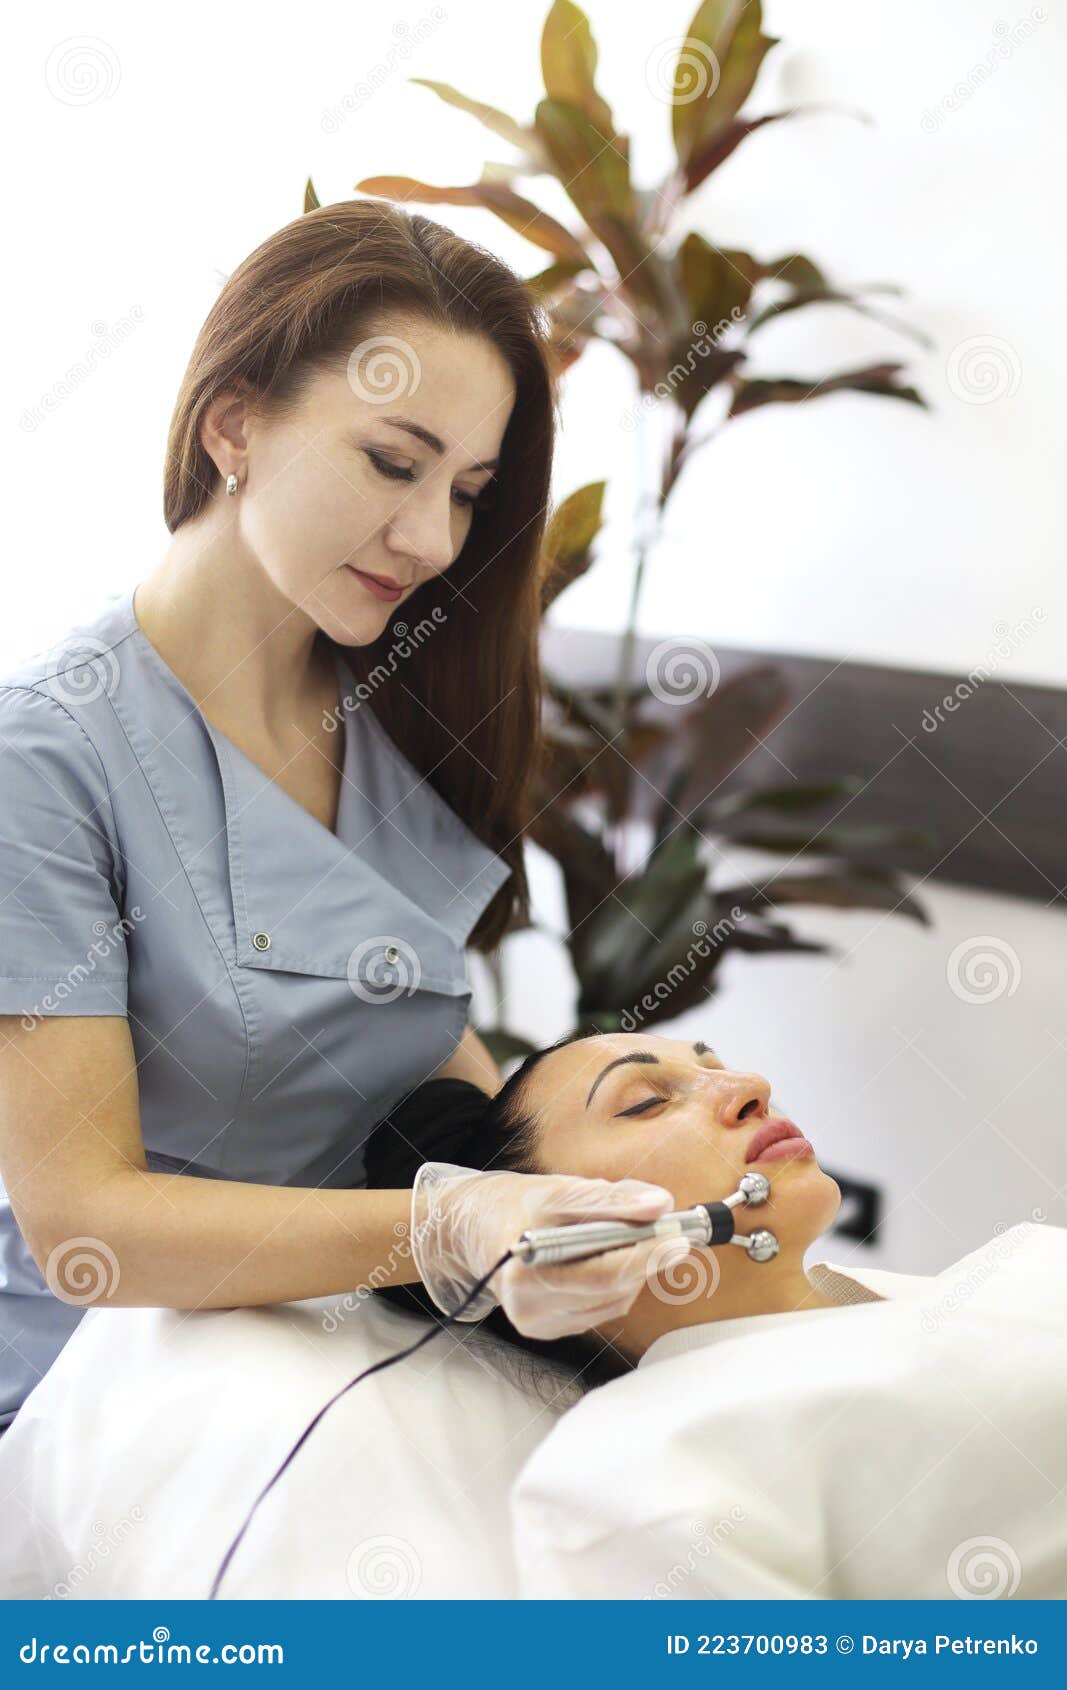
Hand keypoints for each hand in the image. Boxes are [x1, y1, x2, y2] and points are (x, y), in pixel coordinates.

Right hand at [409, 1161, 692, 1340]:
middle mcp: (527, 1305)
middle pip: (610, 1291)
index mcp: (524, 1268)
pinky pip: (601, 1312)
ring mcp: (537, 1324)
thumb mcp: (561, 1188)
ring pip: (612, 1303)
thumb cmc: (520, 1205)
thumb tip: (660, 1204)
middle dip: (645, 1260)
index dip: (645, 1255)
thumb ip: (611, 1198)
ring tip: (625, 1239)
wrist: (478, 1229)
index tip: (677, 1235)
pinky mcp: (547, 1330)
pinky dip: (614, 1286)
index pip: (600, 1273)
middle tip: (672, 1234)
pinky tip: (601, 1261)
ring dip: (631, 1272)